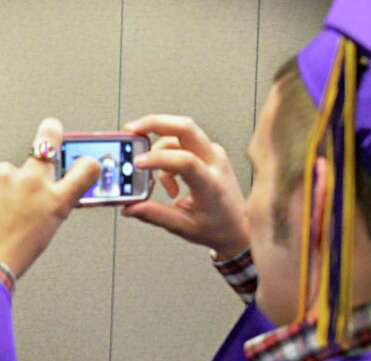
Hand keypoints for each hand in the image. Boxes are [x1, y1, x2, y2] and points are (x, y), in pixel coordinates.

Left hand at [0, 118, 99, 278]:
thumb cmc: (10, 255)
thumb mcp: (44, 232)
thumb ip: (48, 206)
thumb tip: (47, 193)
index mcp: (55, 201)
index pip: (85, 170)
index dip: (86, 161)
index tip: (83, 159)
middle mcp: (33, 183)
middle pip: (46, 144)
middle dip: (50, 133)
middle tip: (50, 128)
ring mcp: (4, 176)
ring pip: (5, 172)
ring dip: (0, 186)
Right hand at [121, 114, 250, 258]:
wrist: (240, 226)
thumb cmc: (217, 227)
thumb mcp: (183, 226)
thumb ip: (154, 215)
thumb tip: (130, 207)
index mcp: (211, 184)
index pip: (185, 161)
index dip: (158, 159)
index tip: (137, 164)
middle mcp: (214, 162)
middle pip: (185, 127)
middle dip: (154, 124)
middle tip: (131, 130)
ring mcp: (213, 153)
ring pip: (180, 132)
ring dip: (158, 148)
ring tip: (151, 176)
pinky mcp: (208, 151)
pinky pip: (181, 142)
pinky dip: (166, 154)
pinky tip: (167, 178)